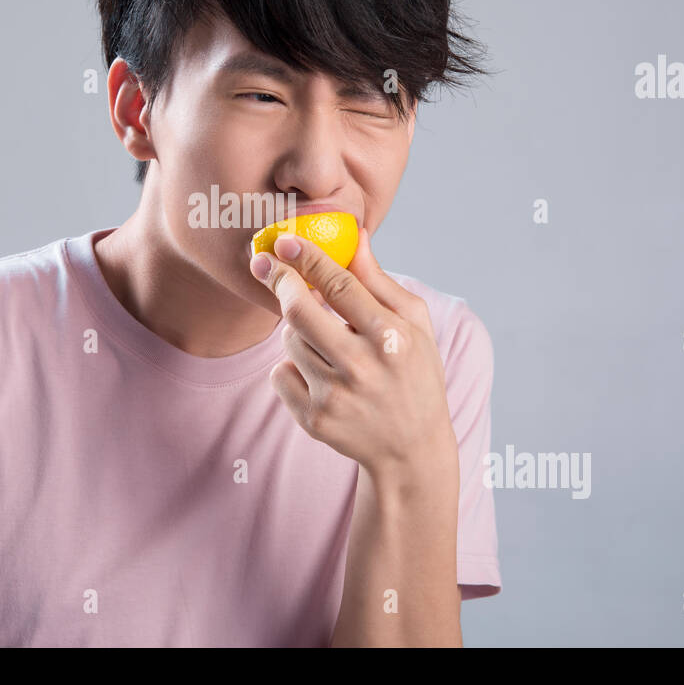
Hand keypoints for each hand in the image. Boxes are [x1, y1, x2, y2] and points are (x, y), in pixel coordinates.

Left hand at [249, 228, 457, 485]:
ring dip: (297, 331)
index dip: (307, 258)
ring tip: (325, 342)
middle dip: (280, 281)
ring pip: (289, 341)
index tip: (285, 240)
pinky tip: (319, 375)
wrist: (412, 449)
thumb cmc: (415, 374)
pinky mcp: (314, 420)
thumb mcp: (414, 324)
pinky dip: (291, 368)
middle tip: (267, 265)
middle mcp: (363, 368)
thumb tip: (356, 235)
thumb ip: (380, 280)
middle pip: (300, 311)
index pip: (340, 286)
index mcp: (391, 338)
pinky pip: (280, 374)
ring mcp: (335, 397)